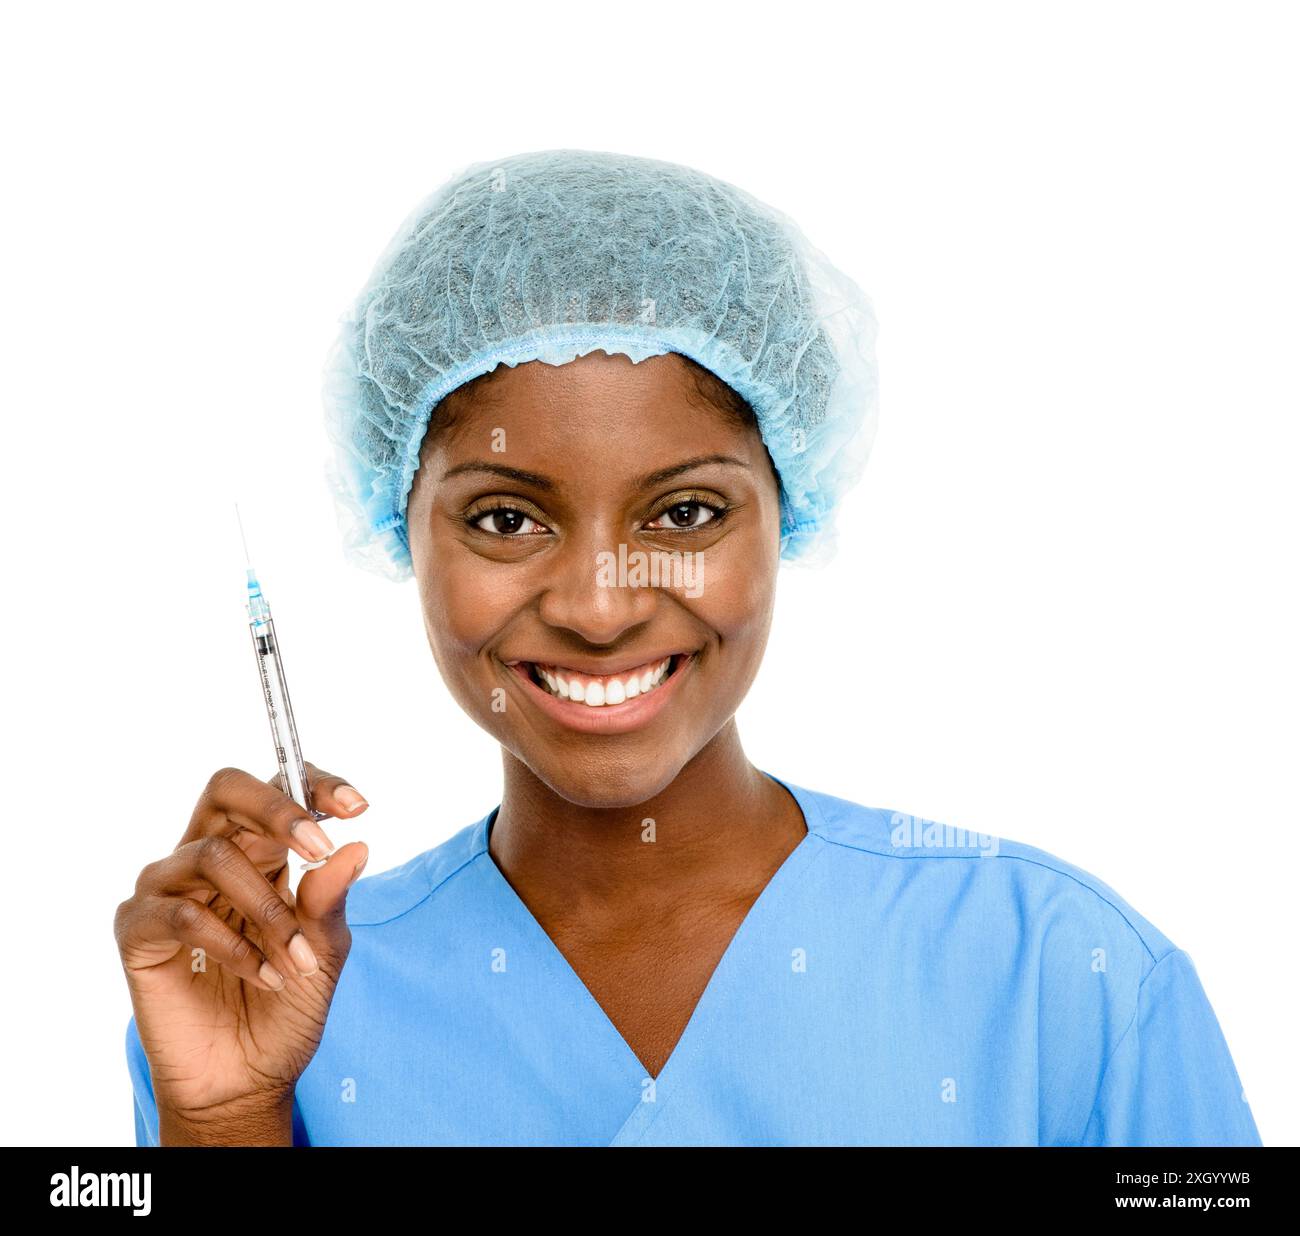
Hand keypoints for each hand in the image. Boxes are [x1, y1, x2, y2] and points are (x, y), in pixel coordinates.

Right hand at [114, 761, 368, 1142]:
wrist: (248, 1077)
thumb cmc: (287, 1004)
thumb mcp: (326, 950)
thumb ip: (332, 899)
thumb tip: (357, 846)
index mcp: (258, 850)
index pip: (276, 788)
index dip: (312, 784)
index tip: (357, 806)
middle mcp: (208, 856)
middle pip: (226, 790)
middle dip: (277, 810)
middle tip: (317, 846)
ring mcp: (168, 888)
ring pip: (213, 856)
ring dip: (267, 909)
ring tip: (296, 961)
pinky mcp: (138, 929)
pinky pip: (182, 912)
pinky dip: (232, 945)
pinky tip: (261, 975)